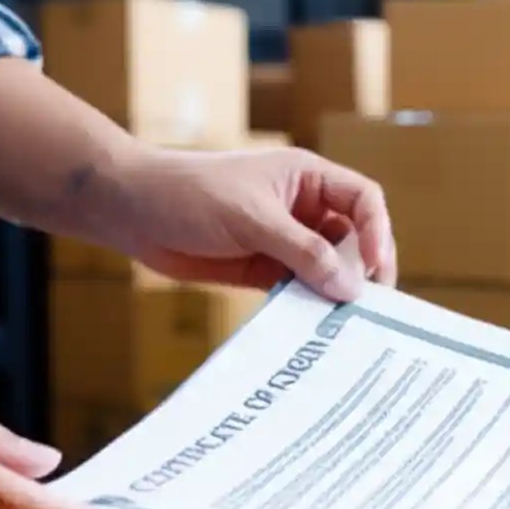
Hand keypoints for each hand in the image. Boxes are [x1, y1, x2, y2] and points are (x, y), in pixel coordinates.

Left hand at [108, 145, 397, 301]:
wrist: (131, 211)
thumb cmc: (191, 194)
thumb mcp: (253, 220)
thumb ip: (304, 253)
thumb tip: (350, 287)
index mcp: (308, 179)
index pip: (363, 200)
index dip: (377, 232)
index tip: (374, 268)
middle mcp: (303, 209)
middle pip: (354, 240)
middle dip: (362, 270)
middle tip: (368, 308)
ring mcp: (284, 241)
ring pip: (327, 269)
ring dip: (334, 293)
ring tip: (344, 325)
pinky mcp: (263, 269)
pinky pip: (298, 290)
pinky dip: (307, 307)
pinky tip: (312, 329)